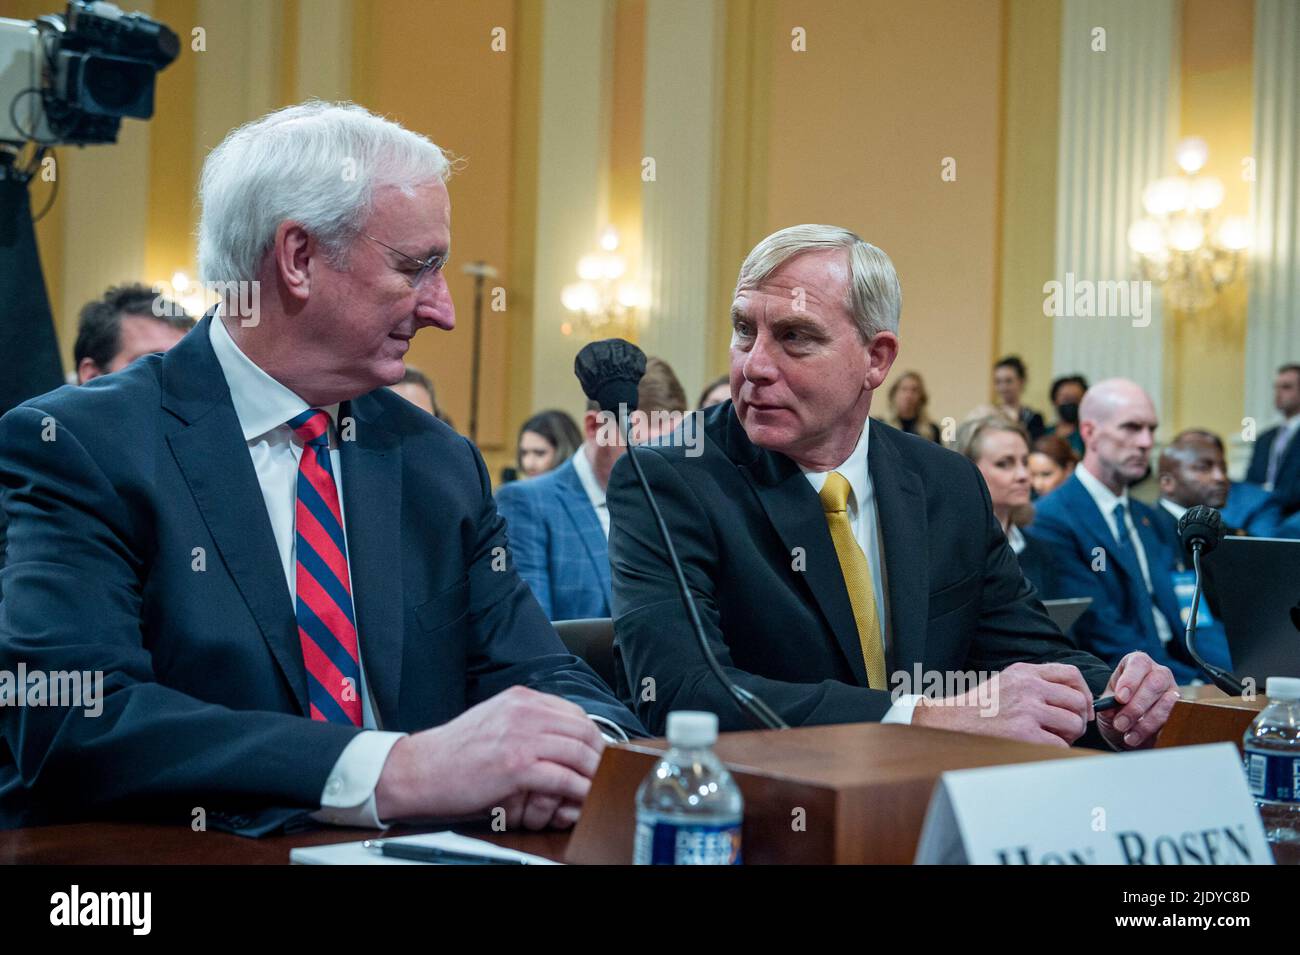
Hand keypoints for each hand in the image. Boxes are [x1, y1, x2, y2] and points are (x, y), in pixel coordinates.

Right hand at [374, 685, 605, 827]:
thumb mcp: (494, 720)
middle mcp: (524, 712)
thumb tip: (557, 735)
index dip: (590, 734)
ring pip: (578, 751)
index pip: (573, 711)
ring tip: (597, 787)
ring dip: (593, 773)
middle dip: (598, 753)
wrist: (419, 769)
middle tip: (603, 772)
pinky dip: (578, 790)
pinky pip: (563, 777)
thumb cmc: (453, 752)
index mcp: (520, 699)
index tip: (596, 751)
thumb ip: (525, 721)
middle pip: (582, 729)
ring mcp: (521, 738)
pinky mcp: (517, 767)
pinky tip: (581, 798)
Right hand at [911, 662, 1092, 746]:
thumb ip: (1035, 682)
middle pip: (1077, 701)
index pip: (1070, 673)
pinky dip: (1054, 750)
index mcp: (1024, 672)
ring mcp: (1027, 711)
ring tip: (1050, 738)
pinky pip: (1060, 745)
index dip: (1084, 692)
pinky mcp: (1025, 735)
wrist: (950, 723)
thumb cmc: (978, 707)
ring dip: (1067, 736)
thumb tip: (1070, 696)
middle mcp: (1028, 688)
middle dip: (1076, 719)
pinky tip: (1038, 747)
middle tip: (1064, 729)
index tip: (1082, 707)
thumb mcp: (1006, 681)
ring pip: (1073, 724)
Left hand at [1095, 652, 1177, 749]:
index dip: (1130, 680)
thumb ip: (1107, 703)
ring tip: (1128, 736)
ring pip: (1167, 703)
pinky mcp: (1181, 710)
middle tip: (1120, 724)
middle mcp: (1159, 673)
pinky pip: (1174, 720)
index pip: (1139, 664)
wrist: (1127, 727)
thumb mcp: (1106, 702)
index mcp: (1138, 663)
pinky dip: (1156, 732)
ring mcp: (1172, 691)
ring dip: (1146, 723)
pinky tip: (1142, 739)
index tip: (1120, 698)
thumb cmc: (1116, 707)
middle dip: (1136, 707)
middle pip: (1155, 683)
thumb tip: (1109, 710)